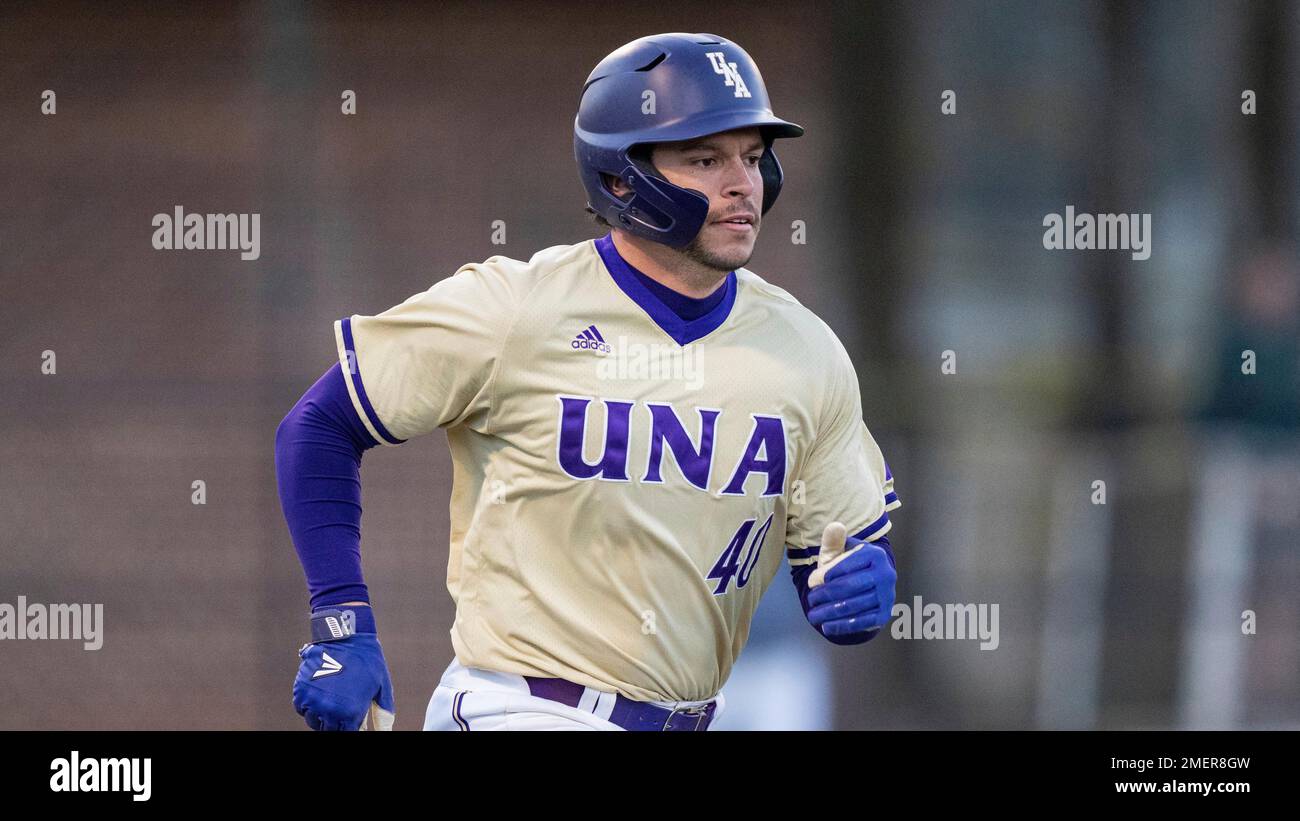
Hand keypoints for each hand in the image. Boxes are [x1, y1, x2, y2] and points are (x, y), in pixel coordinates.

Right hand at [293, 631, 394, 730]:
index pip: (345, 733)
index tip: (351, 721)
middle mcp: (329, 710)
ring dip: (320, 715)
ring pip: (312, 720)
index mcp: (350, 712)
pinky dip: (308, 705)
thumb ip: (383, 712)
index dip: (349, 728)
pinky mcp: (300, 690)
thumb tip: (385, 730)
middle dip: (335, 723)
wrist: (348, 636)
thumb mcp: (381, 686)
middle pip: (327, 729)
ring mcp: (312, 700)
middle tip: (341, 710)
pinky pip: (301, 707)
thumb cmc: (368, 660)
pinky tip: (319, 694)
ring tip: (330, 701)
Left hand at [805, 521, 895, 637]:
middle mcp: (885, 574)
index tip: (810, 582)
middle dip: (825, 595)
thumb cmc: (848, 567)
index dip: (825, 575)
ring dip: (829, 613)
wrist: (868, 587)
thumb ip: (834, 540)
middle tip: (810, 600)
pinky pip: (861, 622)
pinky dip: (842, 626)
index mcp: (875, 555)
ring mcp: (887, 596)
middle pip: (849, 587)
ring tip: (813, 615)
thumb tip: (835, 526)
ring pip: (853, 606)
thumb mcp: (840, 552)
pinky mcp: (884, 614)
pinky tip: (826, 626)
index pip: (846, 566)